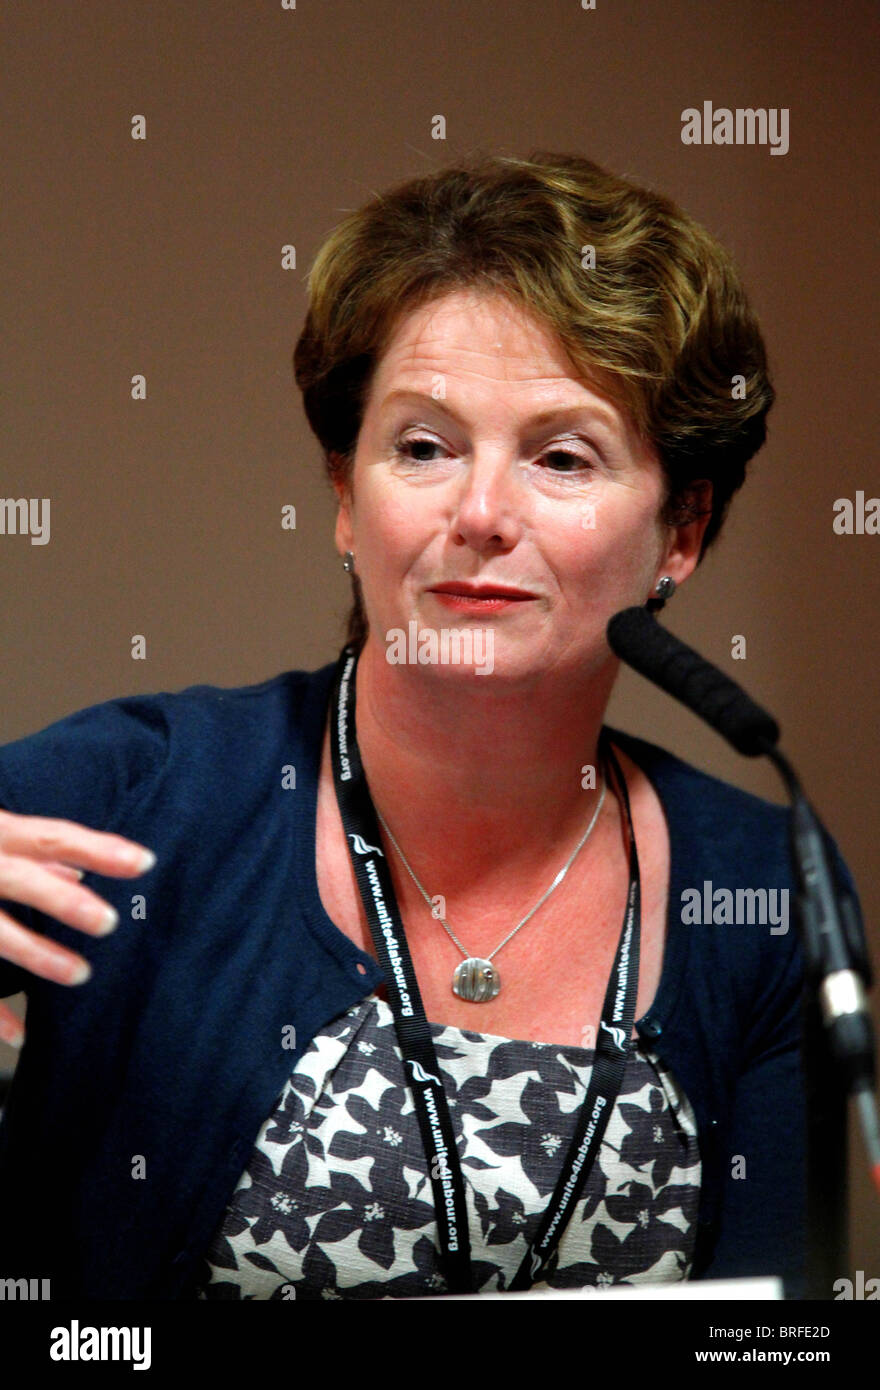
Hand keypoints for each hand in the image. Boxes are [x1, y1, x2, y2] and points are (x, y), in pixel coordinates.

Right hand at [0, 810, 154, 1049]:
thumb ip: (29, 849)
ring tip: (80, 974)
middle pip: (21, 878)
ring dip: (38, 955)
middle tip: (109, 922)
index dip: (100, 847)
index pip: (52, 835)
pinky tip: (21, 1034)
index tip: (145, 861)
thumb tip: (78, 863)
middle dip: (64, 900)